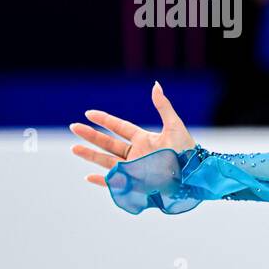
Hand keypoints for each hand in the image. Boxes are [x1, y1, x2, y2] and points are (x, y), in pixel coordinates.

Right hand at [70, 81, 195, 186]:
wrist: (194, 175)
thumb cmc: (187, 151)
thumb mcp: (174, 126)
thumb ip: (163, 106)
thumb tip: (155, 85)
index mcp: (145, 140)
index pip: (120, 127)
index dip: (105, 120)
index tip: (89, 113)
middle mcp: (137, 154)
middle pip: (109, 143)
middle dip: (91, 136)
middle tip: (73, 127)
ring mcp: (135, 169)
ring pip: (107, 161)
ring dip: (90, 155)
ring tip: (74, 147)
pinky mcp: (135, 183)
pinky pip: (115, 183)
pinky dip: (102, 181)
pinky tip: (88, 176)